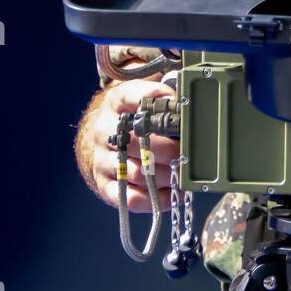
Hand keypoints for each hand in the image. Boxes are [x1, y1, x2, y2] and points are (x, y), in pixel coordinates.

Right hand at [80, 79, 179, 212]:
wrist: (105, 140)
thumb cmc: (135, 118)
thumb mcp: (144, 97)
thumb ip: (164, 91)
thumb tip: (182, 92)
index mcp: (116, 103)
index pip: (131, 96)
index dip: (154, 98)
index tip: (176, 103)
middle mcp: (105, 131)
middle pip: (136, 141)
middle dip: (168, 150)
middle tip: (188, 154)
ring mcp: (102, 159)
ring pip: (136, 172)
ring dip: (165, 176)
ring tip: (183, 175)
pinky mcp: (104, 185)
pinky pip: (130, 198)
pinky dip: (154, 199)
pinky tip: (172, 195)